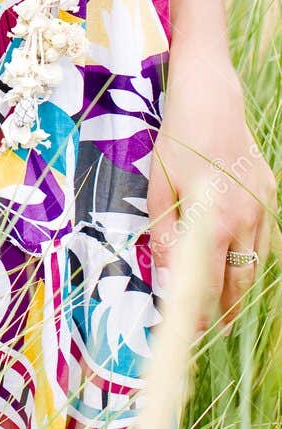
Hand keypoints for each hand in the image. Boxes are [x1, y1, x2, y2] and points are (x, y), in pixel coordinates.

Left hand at [148, 58, 275, 332]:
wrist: (211, 99)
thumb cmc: (175, 141)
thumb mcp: (158, 187)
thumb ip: (163, 236)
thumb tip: (164, 279)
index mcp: (212, 221)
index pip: (208, 283)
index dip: (199, 311)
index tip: (189, 329)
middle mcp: (244, 219)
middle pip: (239, 281)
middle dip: (226, 310)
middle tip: (211, 329)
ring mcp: (261, 205)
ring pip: (257, 261)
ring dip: (241, 286)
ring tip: (225, 306)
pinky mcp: (269, 192)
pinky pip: (265, 236)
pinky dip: (253, 255)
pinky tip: (239, 262)